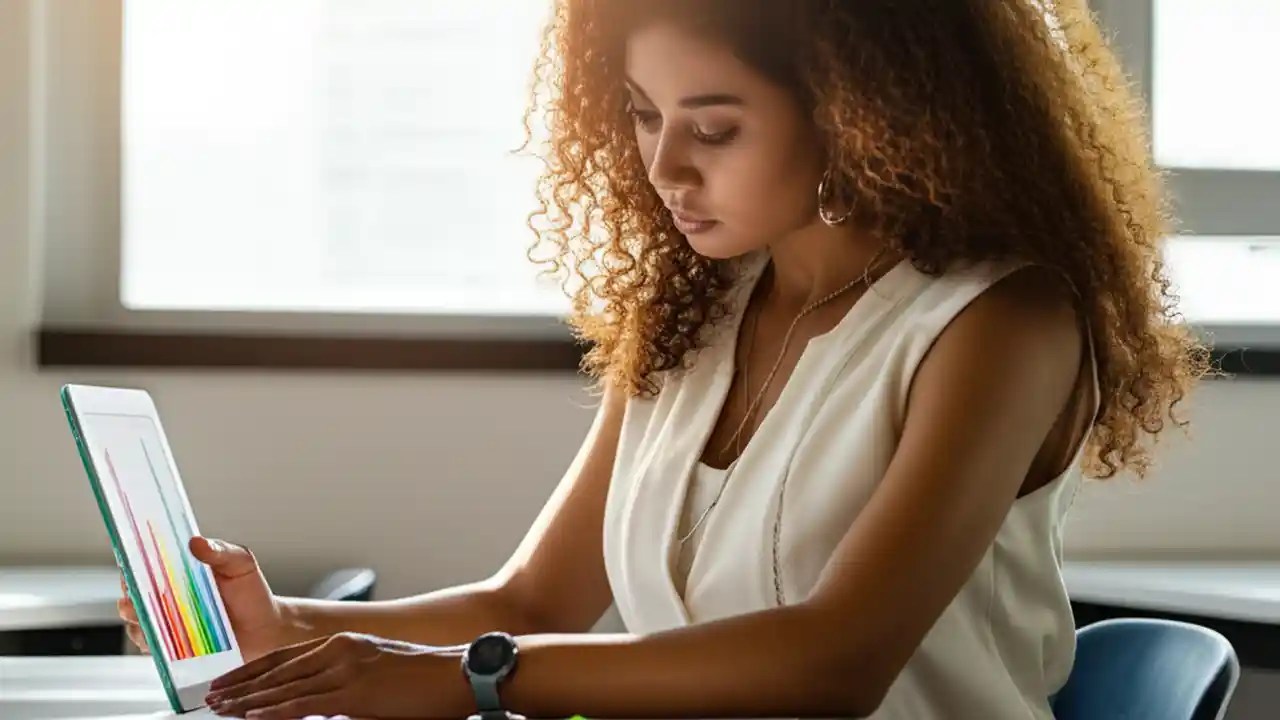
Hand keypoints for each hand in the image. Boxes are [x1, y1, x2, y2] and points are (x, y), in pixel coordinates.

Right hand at [116, 536, 293, 661]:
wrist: (266, 629)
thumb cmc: (252, 592)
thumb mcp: (240, 564)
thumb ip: (220, 551)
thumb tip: (196, 542)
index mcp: (179, 571)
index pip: (145, 564)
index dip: (133, 564)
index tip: (130, 566)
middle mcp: (168, 596)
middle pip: (134, 594)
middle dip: (129, 595)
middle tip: (134, 598)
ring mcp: (168, 621)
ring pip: (137, 621)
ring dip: (136, 620)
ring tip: (145, 618)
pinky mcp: (172, 645)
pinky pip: (150, 645)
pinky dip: (148, 642)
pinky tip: (156, 639)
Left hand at [203, 632, 472, 719]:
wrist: (459, 674)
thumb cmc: (427, 679)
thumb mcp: (379, 671)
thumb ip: (347, 681)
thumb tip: (319, 698)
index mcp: (346, 642)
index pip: (286, 655)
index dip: (253, 669)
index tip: (228, 681)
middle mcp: (341, 649)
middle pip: (278, 668)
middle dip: (241, 684)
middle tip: (211, 697)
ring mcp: (347, 669)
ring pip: (285, 686)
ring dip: (248, 700)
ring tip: (220, 709)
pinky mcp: (356, 693)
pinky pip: (305, 703)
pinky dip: (275, 710)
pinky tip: (252, 716)